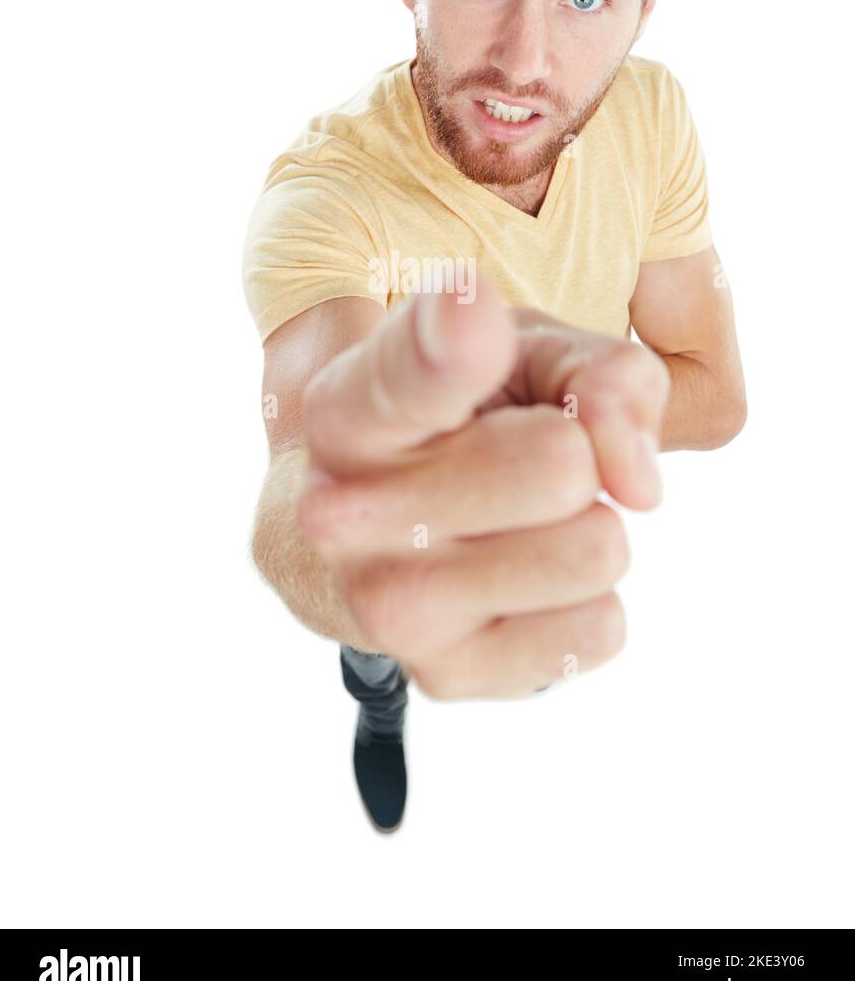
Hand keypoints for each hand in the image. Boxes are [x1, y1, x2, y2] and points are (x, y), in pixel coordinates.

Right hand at [297, 274, 669, 698]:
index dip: (452, 341)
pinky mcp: (445, 676)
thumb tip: (638, 481)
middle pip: (562, 464)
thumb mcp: (519, 355)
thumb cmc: (455, 421)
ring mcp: (388, 607)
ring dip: (585, 528)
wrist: (367, 540)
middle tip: (516, 457)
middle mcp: (343, 513)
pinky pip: (600, 629)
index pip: (410, 374)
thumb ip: (598, 373)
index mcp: (346, 408)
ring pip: (596, 550)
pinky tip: (518, 583)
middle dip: (574, 452)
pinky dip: (583, 603)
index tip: (472, 304)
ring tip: (517, 520)